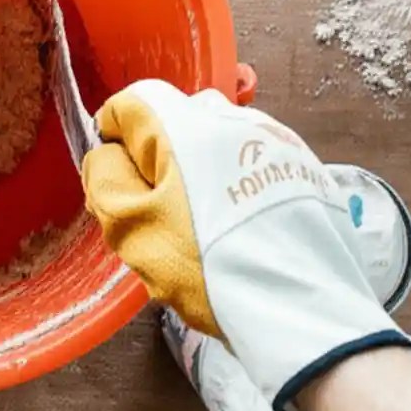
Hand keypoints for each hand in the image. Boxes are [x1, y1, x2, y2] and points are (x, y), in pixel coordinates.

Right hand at [82, 80, 410, 410]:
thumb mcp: (131, 228)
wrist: (303, 308)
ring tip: (206, 227)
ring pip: (217, 142)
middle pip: (177, 119)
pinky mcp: (305, 169)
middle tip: (159, 212)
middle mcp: (233, 118)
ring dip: (201, 171)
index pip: (131, 102)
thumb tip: (107, 154)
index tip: (118, 180)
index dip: (113, 139)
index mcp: (186, 124)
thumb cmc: (211, 268)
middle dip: (159, 156)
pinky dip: (238, 186)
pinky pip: (253, 164)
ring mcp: (275, 141)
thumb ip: (105, 178)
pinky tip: (242, 231)